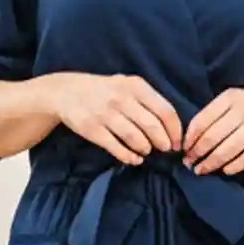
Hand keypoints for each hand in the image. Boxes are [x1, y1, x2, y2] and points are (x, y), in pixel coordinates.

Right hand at [44, 73, 182, 165]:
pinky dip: (129, 157)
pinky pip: (116, 147)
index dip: (174, 130)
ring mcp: (105, 114)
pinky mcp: (92, 129)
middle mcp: (121, 98)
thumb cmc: (104, 90)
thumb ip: (147, 100)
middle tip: (165, 149)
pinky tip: (134, 159)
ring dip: (146, 148)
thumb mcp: (126, 85)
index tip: (177, 142)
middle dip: (163, 142)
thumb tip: (171, 126)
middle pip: (152, 126)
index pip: (165, 110)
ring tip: (147, 151)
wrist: (66, 91)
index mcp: (135, 85)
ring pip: (135, 138)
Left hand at [183, 88, 243, 174]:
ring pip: (226, 150)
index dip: (189, 139)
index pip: (202, 120)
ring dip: (210, 163)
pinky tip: (225, 170)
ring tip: (201, 170)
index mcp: (232, 97)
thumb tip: (191, 137)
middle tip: (189, 163)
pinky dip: (233, 167)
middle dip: (196, 154)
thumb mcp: (240, 98)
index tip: (182, 149)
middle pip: (211, 138)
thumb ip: (217, 112)